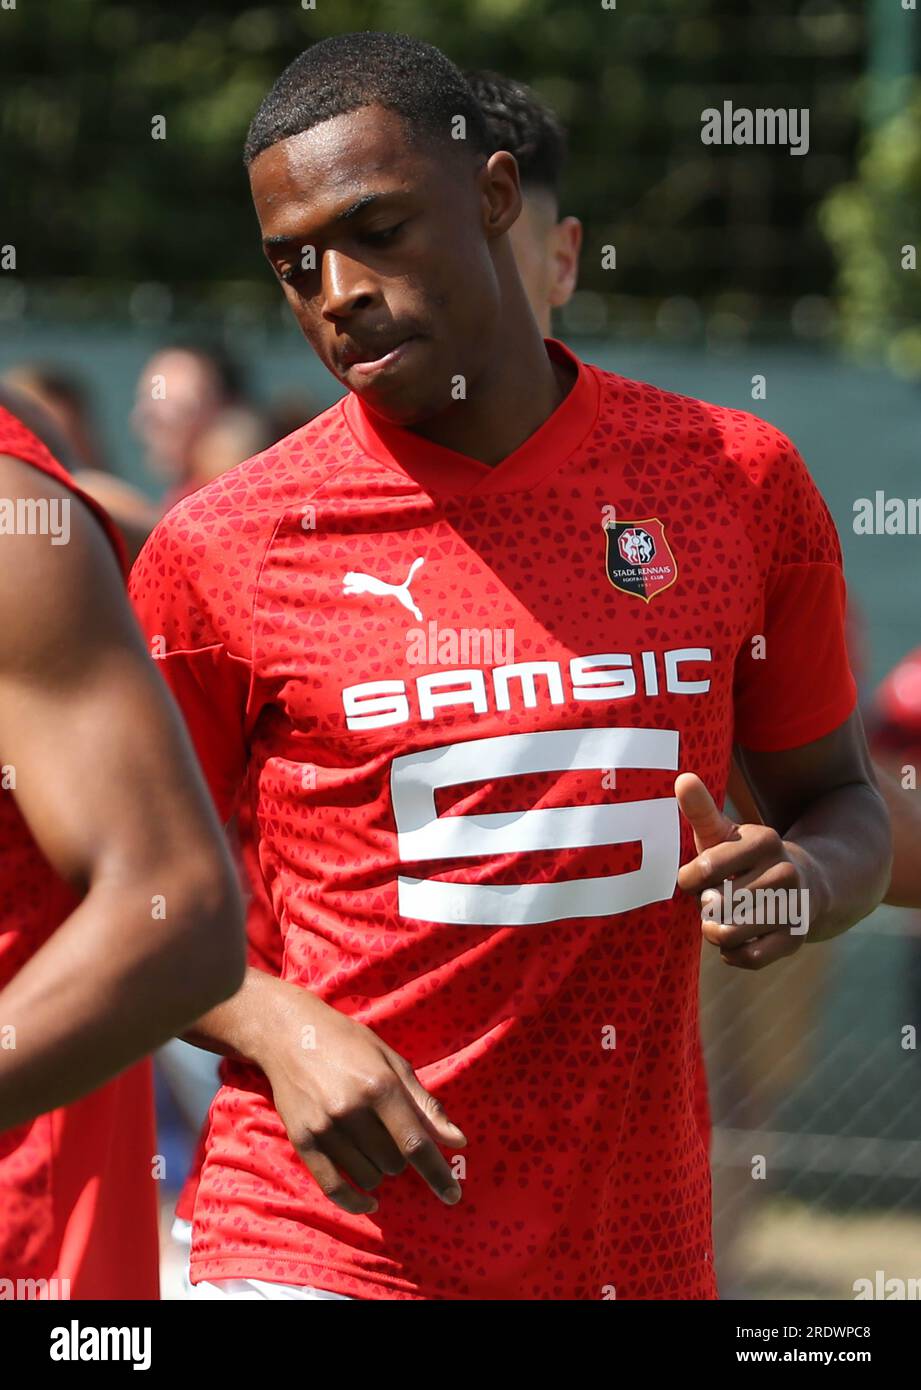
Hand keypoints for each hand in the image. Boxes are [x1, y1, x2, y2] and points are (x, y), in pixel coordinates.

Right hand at [257, 982, 466, 1214]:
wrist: (289, 1034)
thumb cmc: (349, 1044)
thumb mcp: (392, 1062)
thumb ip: (425, 1104)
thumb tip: (458, 1141)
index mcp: (380, 1086)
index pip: (415, 1142)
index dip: (437, 1173)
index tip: (453, 1196)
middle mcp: (352, 1109)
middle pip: (394, 1162)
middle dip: (401, 1155)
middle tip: (390, 1131)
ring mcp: (324, 1127)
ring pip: (369, 1176)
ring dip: (379, 1169)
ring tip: (370, 1142)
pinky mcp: (302, 1140)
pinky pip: (333, 1187)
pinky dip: (355, 1201)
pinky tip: (369, 1202)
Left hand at [675, 773, 821, 970]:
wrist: (806, 884)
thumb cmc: (747, 858)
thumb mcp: (726, 832)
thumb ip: (701, 809)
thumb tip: (682, 778)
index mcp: (765, 840)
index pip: (706, 867)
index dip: (689, 879)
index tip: (692, 878)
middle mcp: (785, 872)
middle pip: (716, 903)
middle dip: (705, 906)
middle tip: (714, 899)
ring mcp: (794, 906)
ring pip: (729, 933)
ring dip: (714, 931)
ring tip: (721, 918)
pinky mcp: (796, 938)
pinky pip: (749, 957)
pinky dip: (732, 953)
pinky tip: (736, 939)